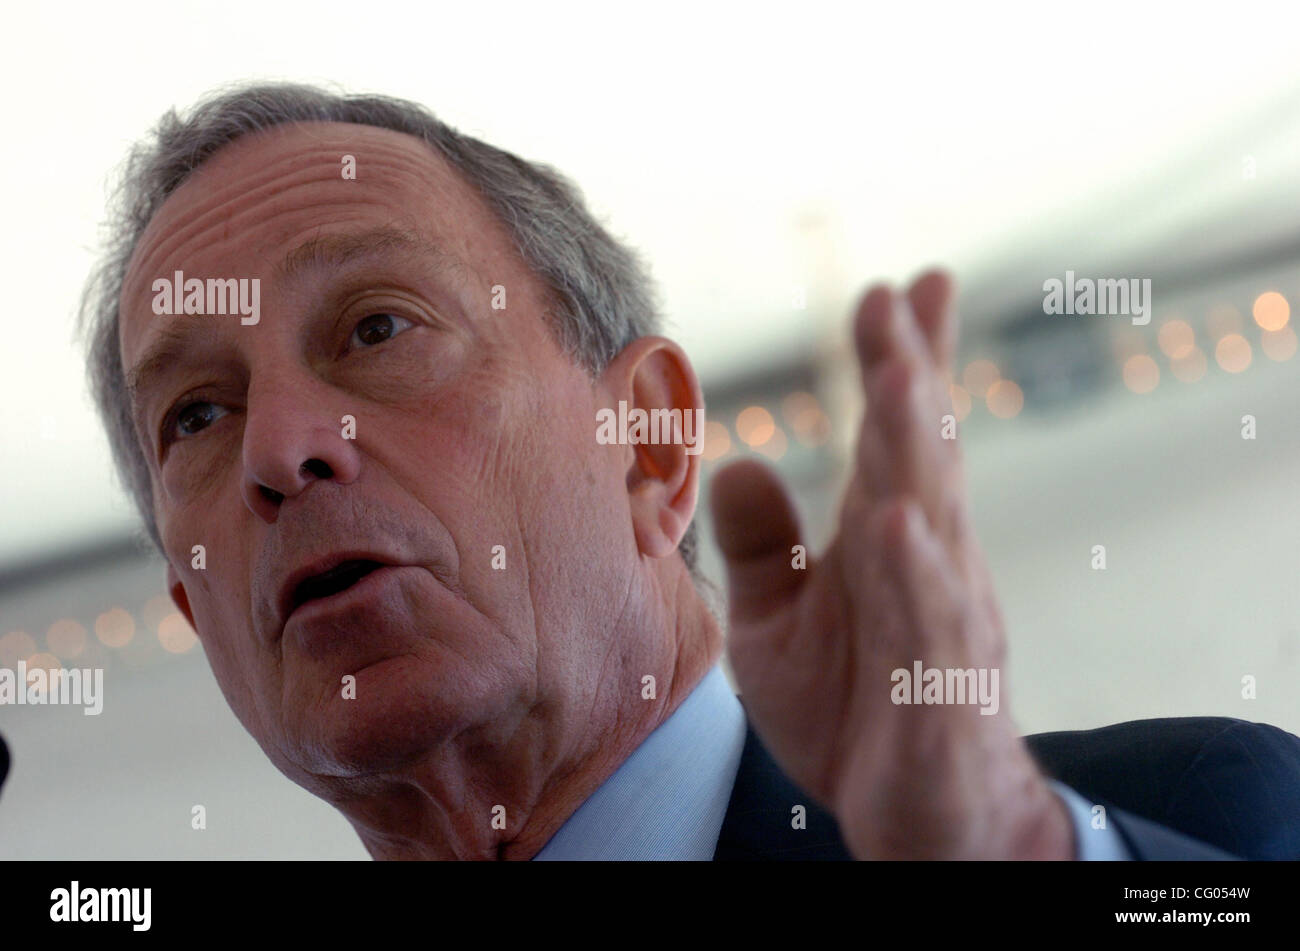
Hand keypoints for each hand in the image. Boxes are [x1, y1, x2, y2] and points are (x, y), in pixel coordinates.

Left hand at [711, 270, 1072, 858]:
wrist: (922, 816)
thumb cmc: (854, 707)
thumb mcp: (781, 620)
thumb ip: (765, 543)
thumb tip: (739, 459)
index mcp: (889, 541)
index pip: (896, 436)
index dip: (900, 362)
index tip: (893, 287)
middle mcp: (925, 566)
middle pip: (918, 456)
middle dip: (907, 374)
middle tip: (893, 298)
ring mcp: (940, 625)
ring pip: (934, 523)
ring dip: (917, 448)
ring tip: (900, 373)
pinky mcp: (940, 695)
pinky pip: (929, 630)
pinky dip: (914, 576)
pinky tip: (897, 524)